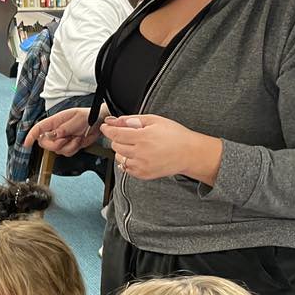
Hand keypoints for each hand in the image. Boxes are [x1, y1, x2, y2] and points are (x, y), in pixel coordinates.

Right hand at [23, 107, 102, 157]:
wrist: (99, 123)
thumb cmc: (88, 116)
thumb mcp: (76, 119)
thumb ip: (64, 128)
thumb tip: (53, 135)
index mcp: (55, 121)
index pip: (39, 128)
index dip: (31, 136)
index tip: (26, 144)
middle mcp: (56, 131)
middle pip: (45, 143)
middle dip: (55, 145)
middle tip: (65, 139)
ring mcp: (62, 139)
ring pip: (56, 150)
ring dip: (68, 146)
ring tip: (77, 137)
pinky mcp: (68, 146)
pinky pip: (66, 153)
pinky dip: (73, 149)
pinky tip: (78, 141)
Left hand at [101, 114, 221, 184]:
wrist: (189, 153)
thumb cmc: (175, 135)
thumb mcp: (154, 120)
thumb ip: (132, 120)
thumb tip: (114, 120)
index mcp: (143, 137)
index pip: (115, 134)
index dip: (107, 129)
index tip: (105, 127)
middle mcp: (141, 153)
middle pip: (115, 146)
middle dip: (118, 139)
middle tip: (128, 135)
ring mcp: (141, 166)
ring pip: (119, 158)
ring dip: (122, 151)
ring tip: (136, 146)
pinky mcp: (143, 175)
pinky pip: (126, 168)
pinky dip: (128, 161)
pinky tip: (139, 155)